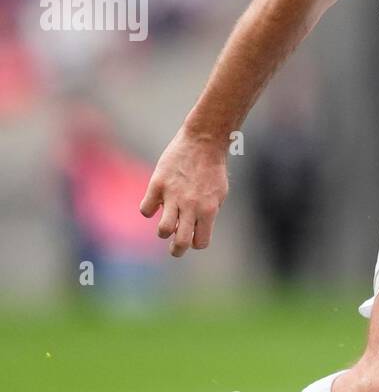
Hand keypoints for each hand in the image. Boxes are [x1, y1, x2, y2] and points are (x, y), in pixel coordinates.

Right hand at [139, 126, 228, 257]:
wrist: (204, 141)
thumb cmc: (213, 169)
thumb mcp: (219, 194)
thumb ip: (208, 213)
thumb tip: (195, 229)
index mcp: (208, 210)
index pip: (200, 242)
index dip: (196, 242)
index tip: (193, 235)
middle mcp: (191, 206)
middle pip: (181, 243)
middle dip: (177, 250)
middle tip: (175, 246)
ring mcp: (173, 196)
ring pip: (162, 230)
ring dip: (163, 231)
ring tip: (167, 222)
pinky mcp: (158, 184)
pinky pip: (146, 209)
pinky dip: (149, 209)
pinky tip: (156, 201)